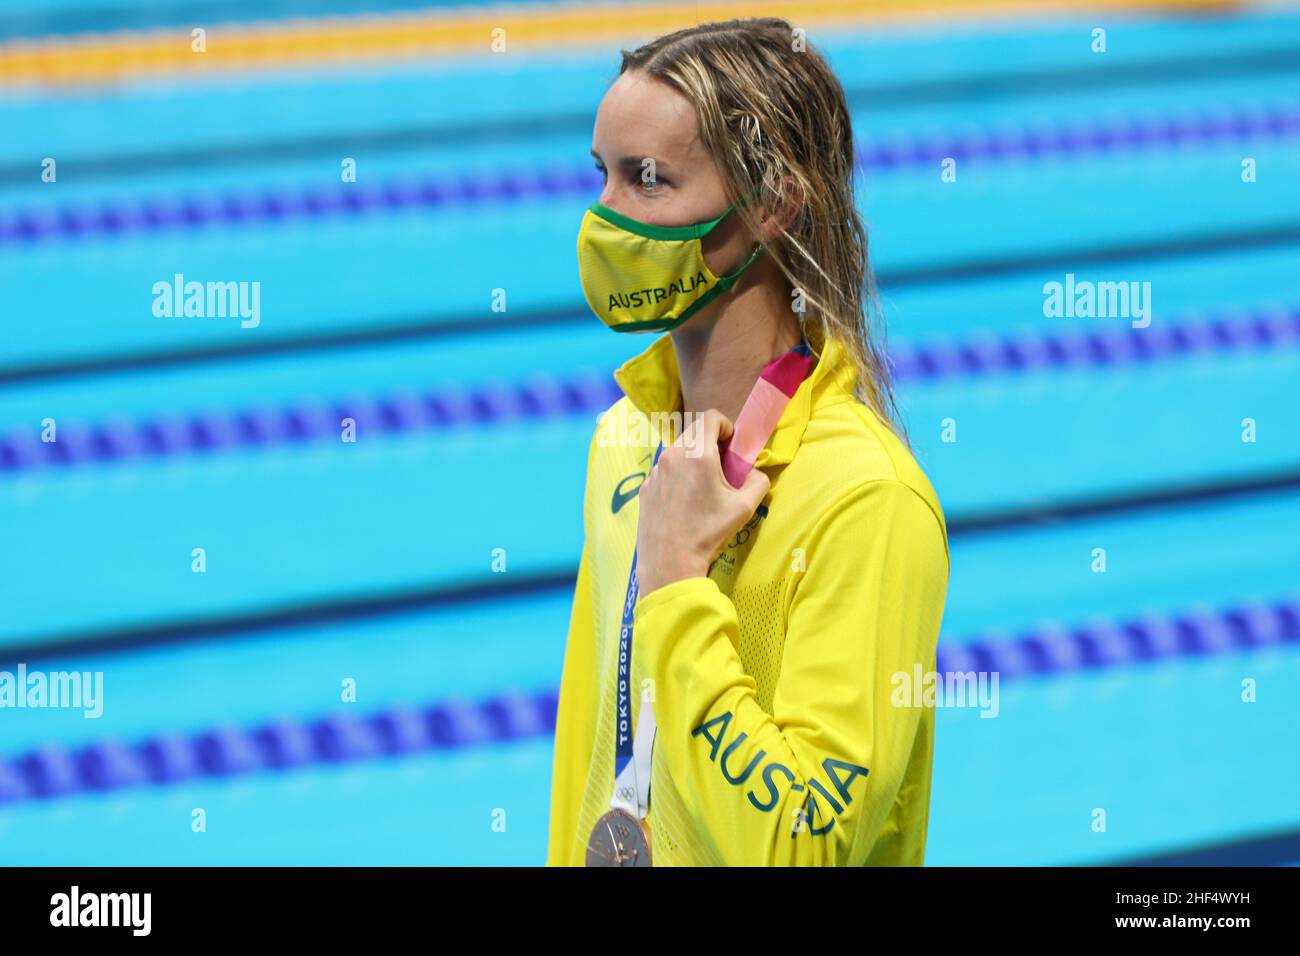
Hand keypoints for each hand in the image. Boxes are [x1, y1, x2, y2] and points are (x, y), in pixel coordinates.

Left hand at [634, 409, 770, 595]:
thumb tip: (754, 473)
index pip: (711, 417)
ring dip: (692, 460)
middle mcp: (673, 455)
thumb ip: (758, 482)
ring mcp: (655, 471)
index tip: (731, 445)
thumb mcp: (744, 508)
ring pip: (678, 452)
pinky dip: (676, 477)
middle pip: (693, 433)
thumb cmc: (708, 533)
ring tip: (701, 490)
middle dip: (710, 443)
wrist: (669, 562)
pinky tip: (683, 504)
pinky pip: (664, 471)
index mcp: (698, 454)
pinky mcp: (645, 487)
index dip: (725, 426)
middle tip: (721, 468)